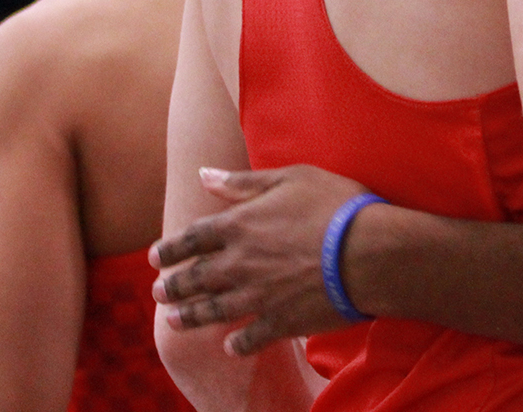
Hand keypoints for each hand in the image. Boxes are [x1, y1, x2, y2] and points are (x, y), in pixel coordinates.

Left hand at [151, 164, 368, 355]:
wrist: (368, 252)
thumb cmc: (334, 205)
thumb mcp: (290, 178)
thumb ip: (243, 182)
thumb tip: (203, 175)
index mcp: (238, 226)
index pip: (190, 239)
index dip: (170, 248)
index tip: (154, 257)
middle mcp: (238, 264)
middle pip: (194, 279)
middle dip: (172, 286)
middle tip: (157, 292)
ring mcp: (257, 297)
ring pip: (212, 311)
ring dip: (190, 317)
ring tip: (173, 322)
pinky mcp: (280, 322)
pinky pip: (250, 338)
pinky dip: (237, 344)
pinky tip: (230, 346)